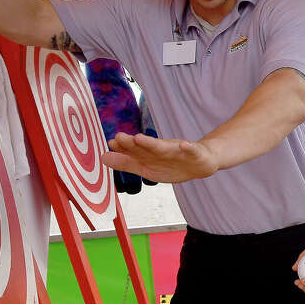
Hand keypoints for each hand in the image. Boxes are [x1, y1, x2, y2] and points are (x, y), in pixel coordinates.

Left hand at [102, 132, 218, 181]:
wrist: (202, 163)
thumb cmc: (171, 163)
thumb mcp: (147, 166)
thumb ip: (126, 162)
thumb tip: (102, 158)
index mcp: (151, 156)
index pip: (135, 151)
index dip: (123, 148)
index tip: (111, 142)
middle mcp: (163, 151)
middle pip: (146, 148)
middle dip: (133, 144)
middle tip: (119, 137)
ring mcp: (179, 152)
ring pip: (165, 148)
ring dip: (152, 143)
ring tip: (139, 138)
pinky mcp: (196, 154)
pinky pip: (192, 151)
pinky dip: (189, 148)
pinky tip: (184, 145)